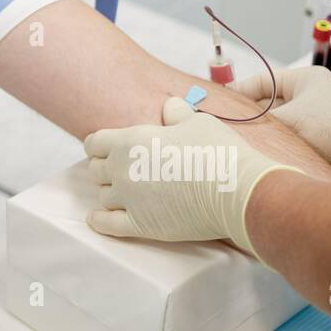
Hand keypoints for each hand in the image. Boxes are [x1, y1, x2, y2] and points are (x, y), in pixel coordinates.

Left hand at [83, 97, 303, 261]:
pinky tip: (97, 219)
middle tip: (117, 171)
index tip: (103, 149)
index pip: (95, 142)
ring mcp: (129, 199)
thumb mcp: (197, 122)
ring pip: (104, 196)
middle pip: (96, 169)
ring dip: (110, 194)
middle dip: (104, 169)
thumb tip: (170, 106)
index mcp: (131, 140)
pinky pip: (108, 225)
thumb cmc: (218, 152)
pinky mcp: (140, 225)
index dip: (99, 145)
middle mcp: (123, 169)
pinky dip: (100, 222)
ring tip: (120, 194)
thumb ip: (176, 114)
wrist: (236, 191)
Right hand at [232, 66, 330, 182]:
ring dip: (262, 129)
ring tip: (239, 137)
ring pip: (276, 119)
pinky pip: (287, 134)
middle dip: (248, 112)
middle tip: (223, 121)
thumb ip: (257, 119)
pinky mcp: (318, 136)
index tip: (218, 101)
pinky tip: (259, 148)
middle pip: (268, 100)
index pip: (263, 80)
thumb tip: (230, 122)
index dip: (239, 90)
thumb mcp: (288, 120)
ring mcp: (315, 115)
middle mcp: (311, 93)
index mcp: (306, 79)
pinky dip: (274, 140)